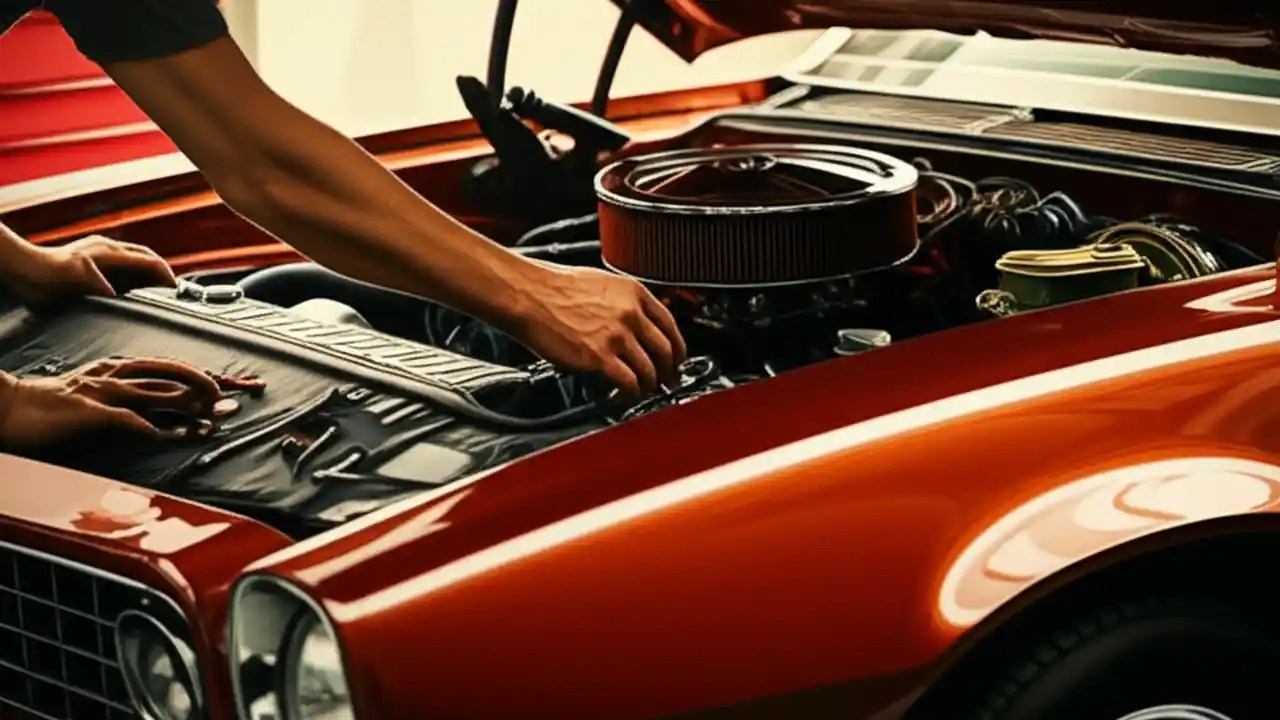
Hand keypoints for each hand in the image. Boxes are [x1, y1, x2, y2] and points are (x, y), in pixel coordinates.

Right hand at [0, 357, 227, 452]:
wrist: (7, 407)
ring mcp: (101, 392)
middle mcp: (113, 376)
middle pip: (168, 375)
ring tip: (210, 419)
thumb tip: (162, 416)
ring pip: (153, 394)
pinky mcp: (86, 411)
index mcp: (117, 370)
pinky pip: (122, 418)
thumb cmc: (51, 408)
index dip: (198, 376)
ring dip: (184, 407)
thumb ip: (126, 402)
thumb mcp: (95, 398)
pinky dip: (146, 426)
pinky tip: (164, 435)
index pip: (167, 368)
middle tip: (228, 401)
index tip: (225, 386)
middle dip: (202, 386)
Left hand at [6, 235, 175, 308]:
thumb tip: (113, 292)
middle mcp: (107, 249)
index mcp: (107, 251)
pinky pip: (123, 264)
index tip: (174, 287)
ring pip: (135, 259)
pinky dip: (136, 274)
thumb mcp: (72, 276)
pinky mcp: (93, 260)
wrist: (23, 269)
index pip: (146, 260)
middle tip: (172, 288)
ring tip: (159, 288)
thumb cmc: (46, 275)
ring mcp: (100, 253)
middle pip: (145, 256)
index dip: (163, 273)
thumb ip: (94, 281)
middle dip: (161, 270)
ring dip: (150, 271)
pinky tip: (134, 287)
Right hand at [509, 265, 686, 400]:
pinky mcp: (599, 357)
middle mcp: (630, 314)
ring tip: (645, 391)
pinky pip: (629, 382)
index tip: (676, 358)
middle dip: (670, 371)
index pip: (670, 325)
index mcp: (633, 293)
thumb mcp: (601, 283)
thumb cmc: (554, 287)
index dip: (677, 347)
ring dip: (651, 386)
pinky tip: (627, 396)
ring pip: (650, 370)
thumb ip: (624, 302)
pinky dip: (633, 394)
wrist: (528, 295)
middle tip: (667, 380)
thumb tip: (637, 321)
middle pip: (666, 350)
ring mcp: (617, 336)